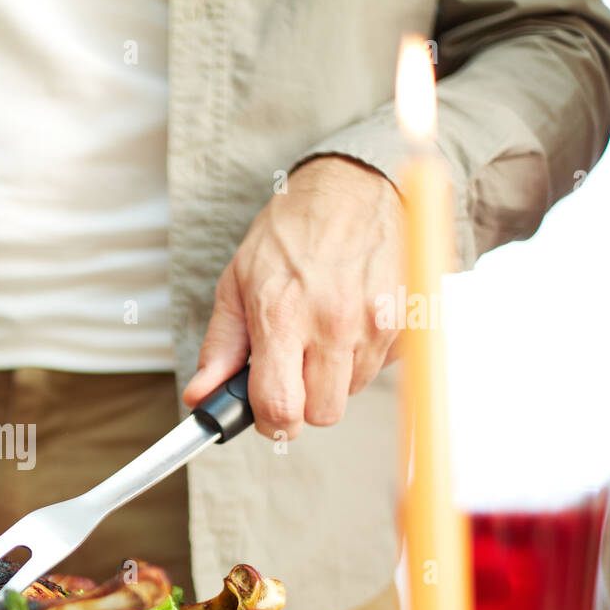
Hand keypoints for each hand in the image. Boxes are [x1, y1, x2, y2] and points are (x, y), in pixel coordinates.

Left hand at [182, 156, 401, 437]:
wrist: (355, 186)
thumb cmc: (290, 234)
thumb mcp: (237, 284)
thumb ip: (219, 348)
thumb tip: (199, 397)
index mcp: (282, 317)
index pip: (281, 408)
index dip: (271, 422)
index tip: (268, 414)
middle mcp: (333, 323)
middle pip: (323, 413)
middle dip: (305, 401)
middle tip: (295, 368)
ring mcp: (377, 322)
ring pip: (353, 392)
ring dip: (335, 375)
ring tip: (324, 329)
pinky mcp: (410, 319)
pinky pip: (383, 366)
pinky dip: (365, 355)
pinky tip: (353, 317)